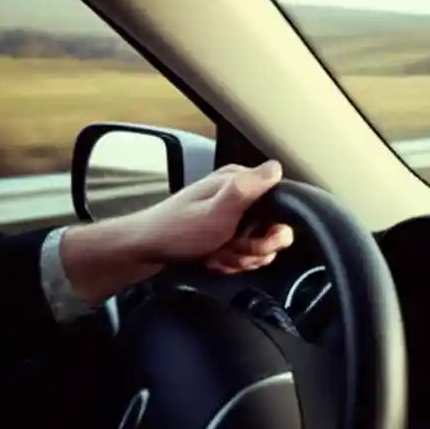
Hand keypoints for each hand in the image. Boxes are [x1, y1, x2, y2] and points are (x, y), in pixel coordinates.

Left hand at [61, 161, 294, 304]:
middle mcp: (239, 195)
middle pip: (274, 231)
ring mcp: (232, 216)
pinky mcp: (225, 233)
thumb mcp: (215, 211)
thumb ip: (247, 189)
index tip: (253, 241)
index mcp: (240, 182)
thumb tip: (277, 167)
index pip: (283, 205)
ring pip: (260, 247)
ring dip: (240, 258)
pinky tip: (214, 258)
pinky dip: (231, 261)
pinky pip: (245, 254)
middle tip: (232, 249)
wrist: (145, 251)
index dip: (273, 230)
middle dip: (254, 249)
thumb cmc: (177, 230)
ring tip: (218, 254)